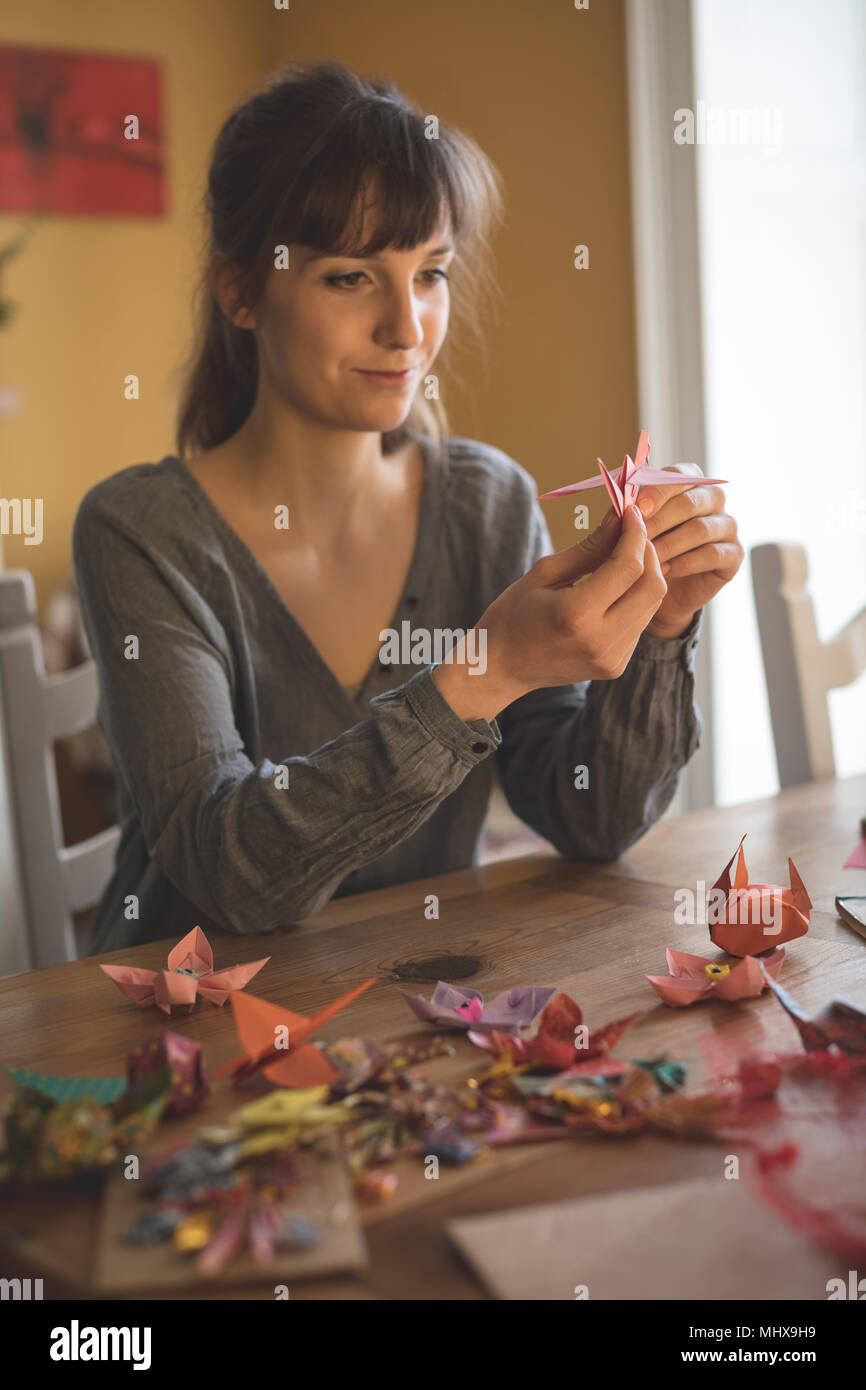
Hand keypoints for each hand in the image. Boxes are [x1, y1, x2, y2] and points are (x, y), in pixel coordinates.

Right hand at [434, 503, 667, 720]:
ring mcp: (611, 658)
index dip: (635, 534)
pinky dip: (635, 599)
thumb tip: (618, 516)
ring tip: (622, 557)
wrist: (501, 669)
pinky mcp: (616, 667)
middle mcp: (601, 640)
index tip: (629, 512)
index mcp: (576, 614)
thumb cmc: (512, 616)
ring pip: (652, 604)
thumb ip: (588, 546)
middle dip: (648, 552)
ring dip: (644, 575)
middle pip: (652, 586)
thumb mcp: (544, 573)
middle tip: (630, 533)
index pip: (628, 567)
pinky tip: (615, 589)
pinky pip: (640, 623)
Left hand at [637, 464, 743, 638]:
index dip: (658, 491)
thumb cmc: (641, 552)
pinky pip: (713, 554)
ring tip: (648, 559)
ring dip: (670, 544)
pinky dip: (685, 563)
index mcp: (687, 482)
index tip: (638, 509)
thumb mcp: (626, 534)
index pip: (679, 475)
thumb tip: (619, 510)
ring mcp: (726, 525)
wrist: (656, 592)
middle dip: (661, 520)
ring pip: (701, 529)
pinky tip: (664, 572)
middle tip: (639, 538)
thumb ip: (623, 519)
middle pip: (692, 501)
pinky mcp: (733, 554)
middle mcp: (712, 498)